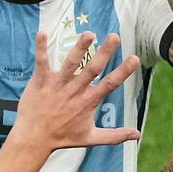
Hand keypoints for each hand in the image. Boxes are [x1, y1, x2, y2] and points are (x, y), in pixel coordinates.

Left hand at [12, 31, 140, 151]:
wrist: (34, 139)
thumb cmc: (63, 138)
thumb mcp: (91, 138)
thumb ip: (115, 135)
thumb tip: (137, 135)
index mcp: (88, 101)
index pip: (110, 84)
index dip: (123, 71)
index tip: (135, 58)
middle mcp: (75, 91)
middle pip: (93, 69)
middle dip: (104, 52)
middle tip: (115, 36)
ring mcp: (57, 85)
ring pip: (71, 63)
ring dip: (79, 47)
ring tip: (89, 33)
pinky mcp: (41, 81)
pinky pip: (41, 62)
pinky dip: (41, 48)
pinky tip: (42, 32)